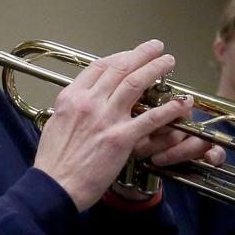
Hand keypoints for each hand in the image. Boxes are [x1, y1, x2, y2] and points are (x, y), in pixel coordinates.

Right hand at [34, 40, 219, 210]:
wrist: (54, 186)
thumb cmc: (53, 163)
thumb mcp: (56, 125)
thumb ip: (72, 110)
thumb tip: (81, 104)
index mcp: (71, 98)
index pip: (98, 67)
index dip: (118, 57)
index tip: (130, 56)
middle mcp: (89, 102)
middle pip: (120, 68)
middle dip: (141, 54)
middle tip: (156, 48)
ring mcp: (106, 119)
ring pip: (136, 83)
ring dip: (156, 69)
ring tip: (169, 62)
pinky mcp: (121, 138)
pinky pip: (150, 118)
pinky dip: (168, 108)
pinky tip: (180, 103)